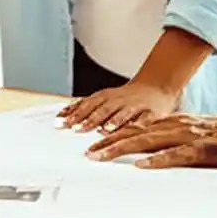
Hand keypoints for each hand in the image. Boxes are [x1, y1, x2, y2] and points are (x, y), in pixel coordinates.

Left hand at [59, 81, 181, 132]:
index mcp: (106, 97)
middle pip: (103, 109)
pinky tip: (133, 130)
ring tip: (104, 130)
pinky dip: (139, 124)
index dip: (75, 114)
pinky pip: (145, 119)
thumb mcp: (103, 98)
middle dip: (90, 119)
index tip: (63, 124)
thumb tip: (61, 116)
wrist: (156, 87)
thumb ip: (84, 107)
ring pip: (123, 113)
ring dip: (113, 121)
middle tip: (78, 129)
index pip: (88, 105)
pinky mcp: (151, 113)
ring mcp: (135, 106)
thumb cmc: (124, 97)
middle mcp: (119, 100)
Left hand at [85, 114, 216, 168]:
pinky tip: (140, 165)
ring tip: (102, 157)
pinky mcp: (203, 149)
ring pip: (148, 141)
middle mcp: (176, 126)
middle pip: (135, 133)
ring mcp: (189, 137)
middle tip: (88, 153)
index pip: (136, 128)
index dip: (113, 135)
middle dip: (108, 143)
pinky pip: (177, 155)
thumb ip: (170, 140)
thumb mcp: (191, 134)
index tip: (93, 145)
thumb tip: (145, 153)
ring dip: (123, 149)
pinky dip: (157, 159)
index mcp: (173, 123)